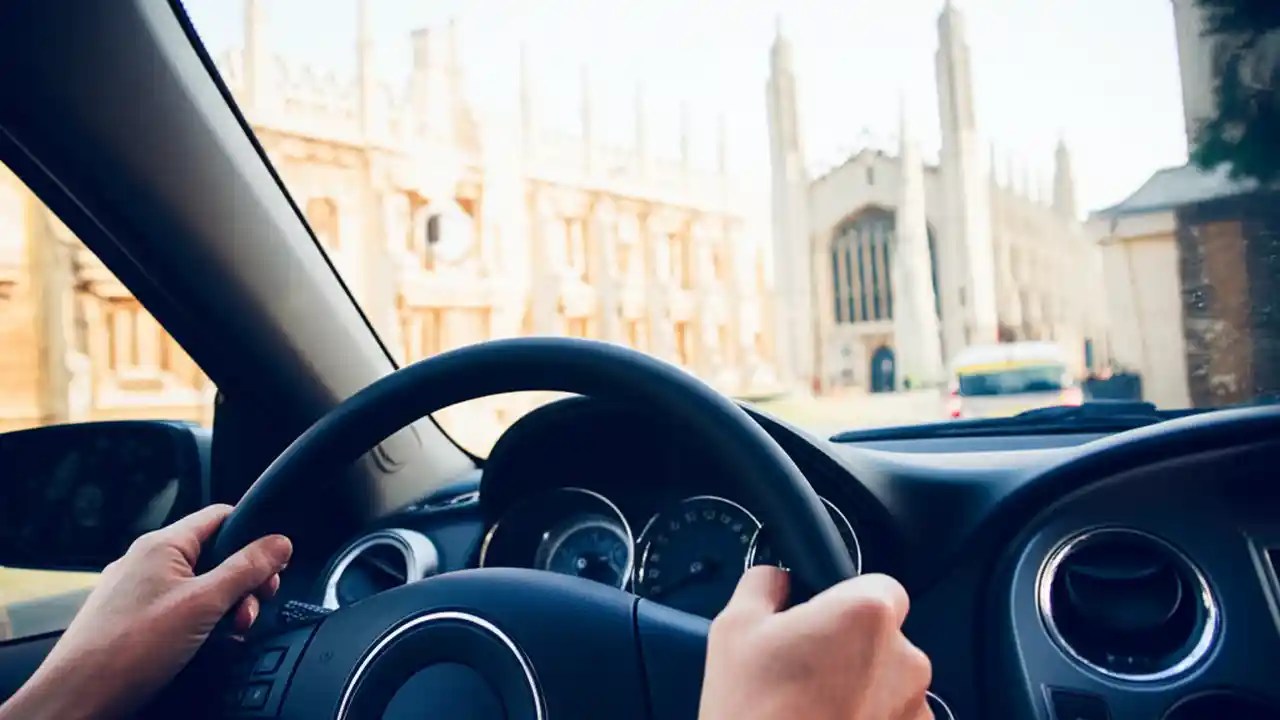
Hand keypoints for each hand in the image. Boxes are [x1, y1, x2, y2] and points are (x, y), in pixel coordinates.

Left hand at [0, 504, 292, 719]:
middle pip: (215, 556)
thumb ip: (246, 569)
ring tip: (229, 634)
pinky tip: (206, 645)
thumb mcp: (204, 603)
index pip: (221, 517)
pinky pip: (179, 610)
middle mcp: (146, 562)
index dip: (254, 535)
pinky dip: (200, 625)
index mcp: (162, 544)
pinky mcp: (132, 620)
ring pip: (199, 587)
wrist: (78, 699)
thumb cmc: (128, 650)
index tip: (274, 563)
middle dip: (243, 582)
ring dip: (224, 608)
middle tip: (252, 608)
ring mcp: (137, 592)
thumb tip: (279, 542)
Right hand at [699, 567, 931, 719]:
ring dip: (863, 690)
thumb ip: (763, 585)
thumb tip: (776, 579)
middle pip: (886, 638)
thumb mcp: (733, 628)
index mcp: (868, 615)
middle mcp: (906, 659)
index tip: (820, 621)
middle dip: (852, 649)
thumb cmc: (752, 711)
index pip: (880, 586)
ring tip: (813, 709)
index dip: (848, 601)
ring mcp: (914, 710)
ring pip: (891, 683)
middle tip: (805, 670)